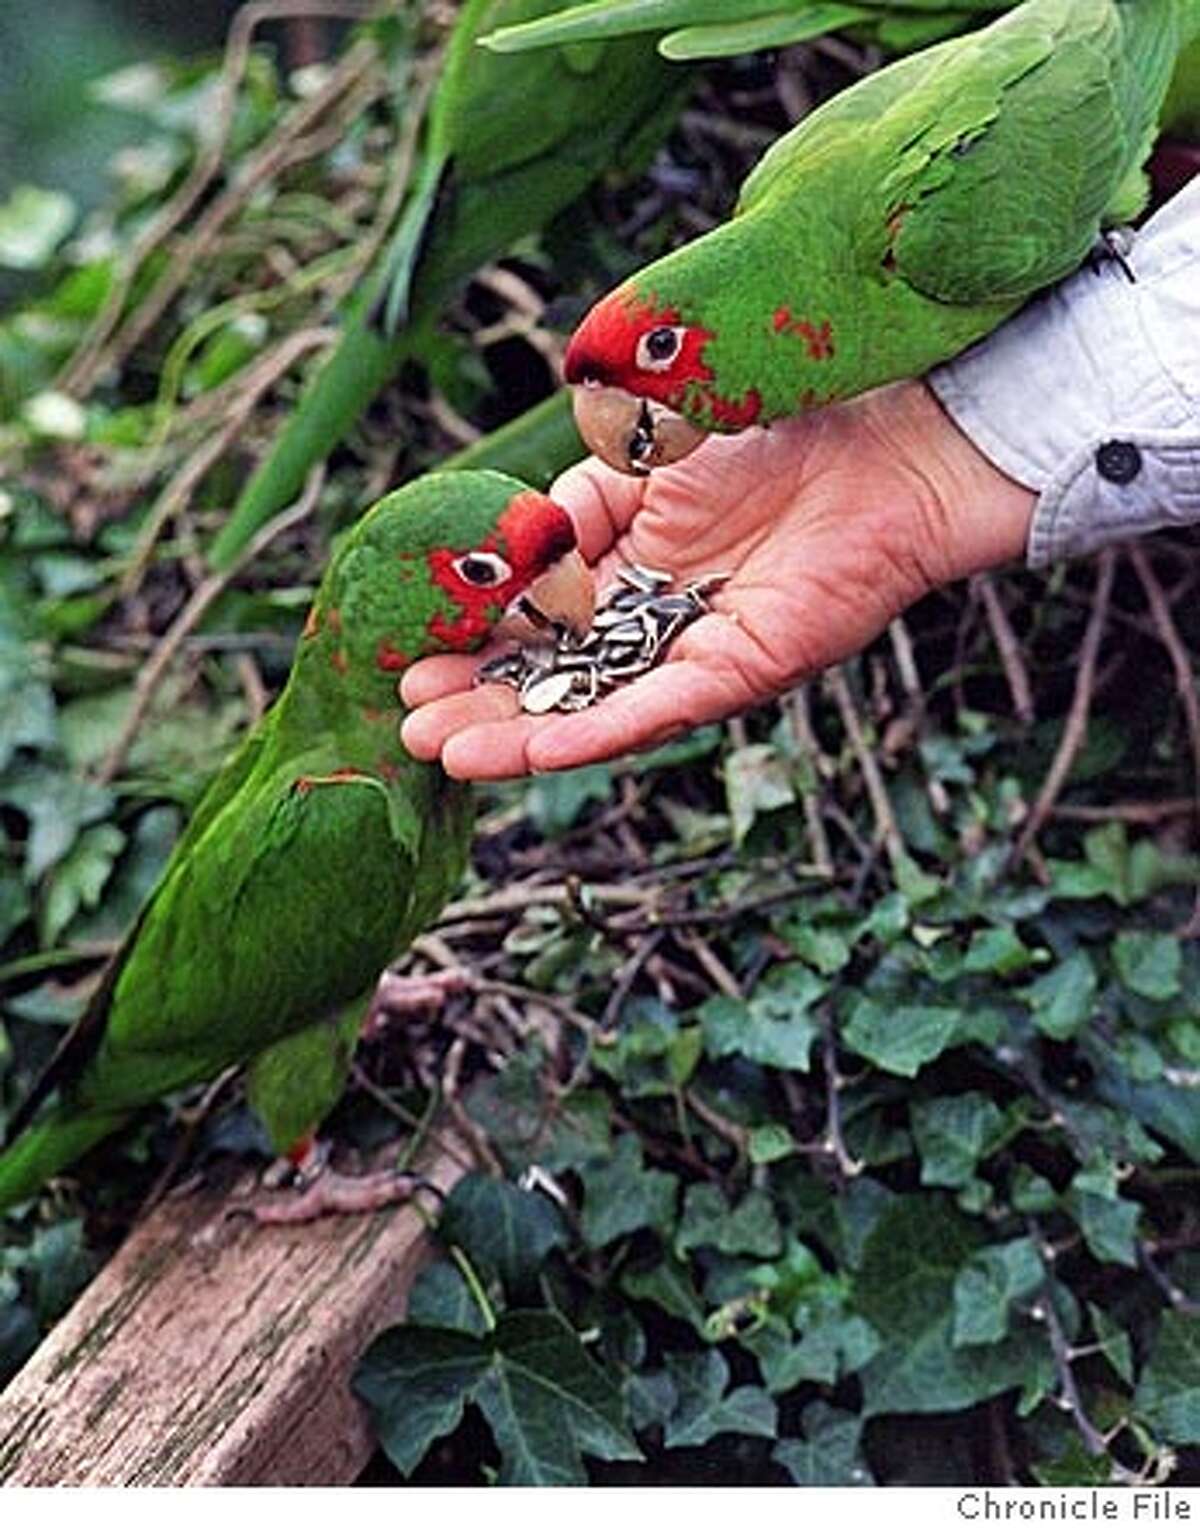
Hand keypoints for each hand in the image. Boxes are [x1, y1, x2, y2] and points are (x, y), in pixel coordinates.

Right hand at [401, 380, 1034, 778]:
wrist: (883, 440)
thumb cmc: (774, 431)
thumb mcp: (647, 453)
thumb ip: (581, 498)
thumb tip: (517, 542)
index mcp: (632, 570)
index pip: (536, 621)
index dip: (475, 641)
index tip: (408, 654)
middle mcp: (657, 624)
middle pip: (552, 680)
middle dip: (479, 704)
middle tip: (406, 724)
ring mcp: (695, 655)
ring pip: (592, 709)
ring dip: (517, 737)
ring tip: (442, 754)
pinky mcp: (739, 671)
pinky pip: (656, 710)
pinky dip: (594, 733)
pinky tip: (532, 753)